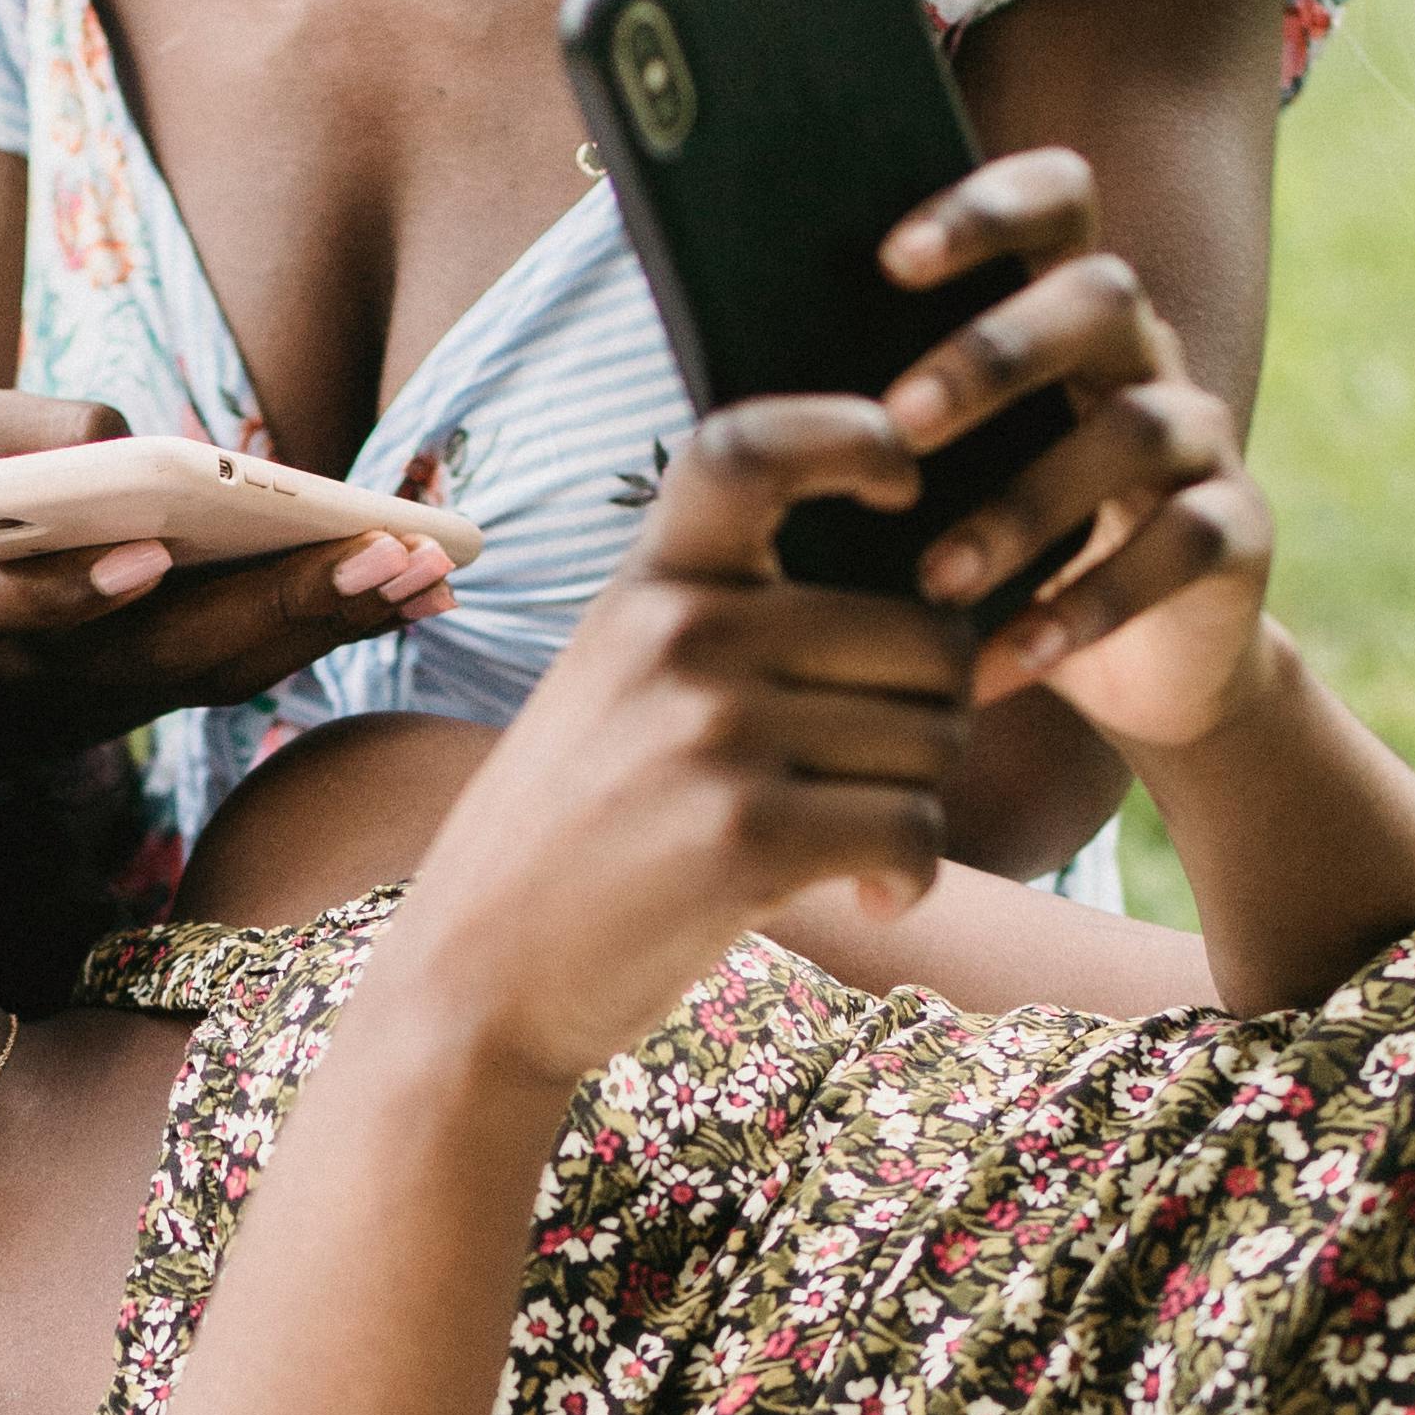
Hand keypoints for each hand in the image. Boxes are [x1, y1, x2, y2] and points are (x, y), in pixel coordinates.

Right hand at [0, 391, 458, 740]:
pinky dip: (350, 624)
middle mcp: (62, 668)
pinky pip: (274, 662)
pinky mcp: (191, 681)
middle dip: (283, 604)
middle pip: (174, 653)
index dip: (83, 592)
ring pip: (236, 670)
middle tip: (381, 552)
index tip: (150, 556)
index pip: (26, 609)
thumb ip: (27, 433)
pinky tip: (427, 586)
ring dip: (339, 620)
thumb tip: (125, 442)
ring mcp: (133, 688)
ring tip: (427, 567)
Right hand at [375, 402, 967, 1094]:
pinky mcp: (746, 837)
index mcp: (650, 585)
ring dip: (920, 803)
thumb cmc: (577, 838)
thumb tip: (932, 600)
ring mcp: (711, 732)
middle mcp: (680, 636)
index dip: (853, 435)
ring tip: (849, 841)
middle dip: (936, 713)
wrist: (478, 979)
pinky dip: (914, 875)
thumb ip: (722, 620)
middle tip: (877, 775)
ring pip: (936, 738)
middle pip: (926, 636)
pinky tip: (877, 899)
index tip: (900, 483)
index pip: (751, 446)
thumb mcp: (615, 684)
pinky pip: (916, 829)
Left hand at [873, 150, 1278, 765]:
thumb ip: (877, 426)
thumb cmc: (1003, 552)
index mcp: (1064, 314)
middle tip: (901, 424)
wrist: (1135, 671)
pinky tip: (1013, 652)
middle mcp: (1144, 355)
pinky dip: (1092, 603)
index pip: (1058, 201)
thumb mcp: (938, 485)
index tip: (890, 257)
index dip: (986, 210)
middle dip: (996, 352)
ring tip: (937, 579)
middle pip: (1102, 295)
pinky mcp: (1236, 532)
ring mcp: (1201, 439)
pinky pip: (1182, 546)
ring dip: (1028, 504)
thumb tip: (732, 404)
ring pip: (1137, 429)